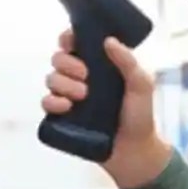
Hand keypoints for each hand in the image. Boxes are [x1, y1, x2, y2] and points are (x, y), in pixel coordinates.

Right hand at [43, 29, 171, 188]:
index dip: (68, 38)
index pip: (75, 42)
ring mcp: (70, 96)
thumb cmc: (140, 115)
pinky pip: (46, 102)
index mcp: (99, 64)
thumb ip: (128, 62)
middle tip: (85, 75)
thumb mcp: (141, 85)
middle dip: (67, 63)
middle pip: (58, 58)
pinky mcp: (63, 116)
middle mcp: (81, 77)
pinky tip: (66, 106)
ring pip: (51, 78)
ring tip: (82, 96)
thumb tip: (108, 41)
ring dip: (63, 83)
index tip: (71, 42)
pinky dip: (52, 102)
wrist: (133, 151)